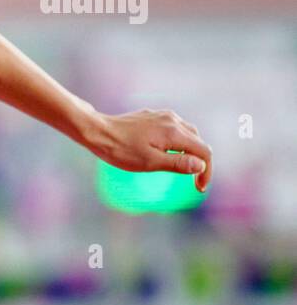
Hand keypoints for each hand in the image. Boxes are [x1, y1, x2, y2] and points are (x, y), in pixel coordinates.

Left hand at [89, 108, 212, 191]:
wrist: (97, 132)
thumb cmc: (121, 150)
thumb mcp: (150, 162)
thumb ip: (178, 163)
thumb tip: (201, 165)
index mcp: (174, 132)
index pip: (204, 151)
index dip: (207, 171)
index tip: (200, 188)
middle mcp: (172, 120)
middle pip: (198, 142)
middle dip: (199, 162)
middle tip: (193, 181)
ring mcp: (162, 116)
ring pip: (188, 134)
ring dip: (190, 151)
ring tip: (182, 168)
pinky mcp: (153, 117)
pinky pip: (174, 129)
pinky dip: (178, 143)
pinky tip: (168, 152)